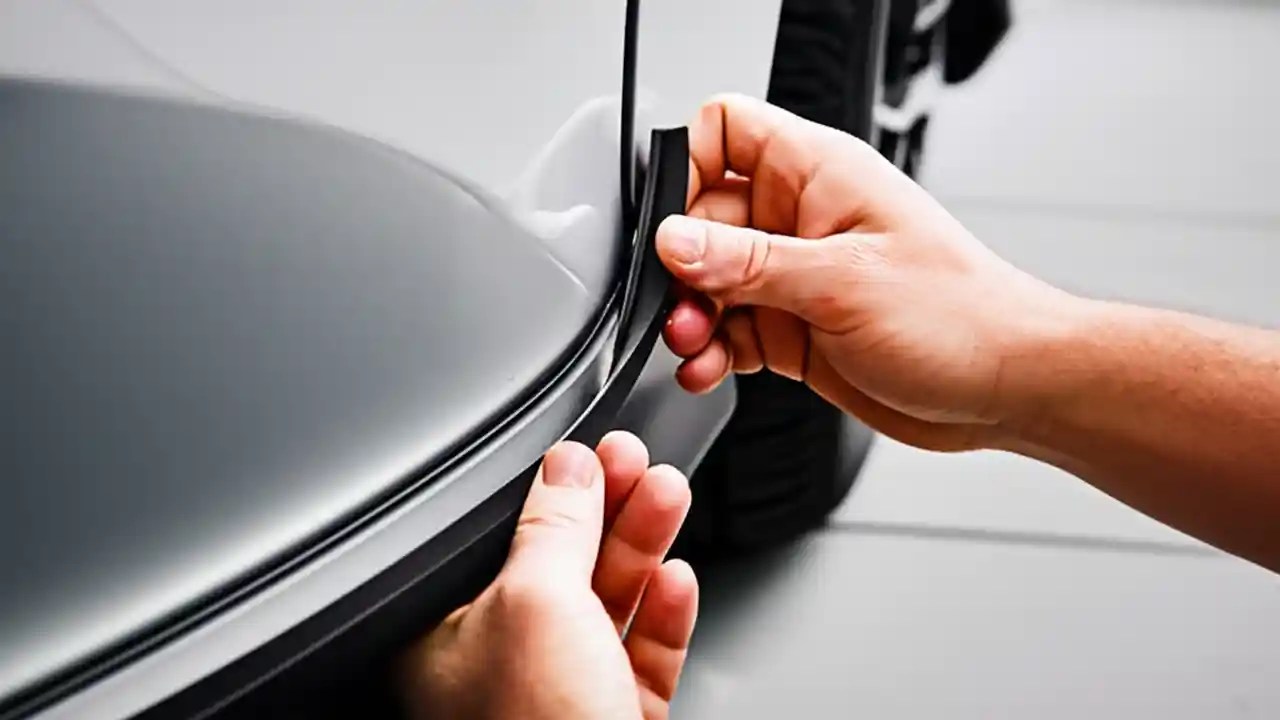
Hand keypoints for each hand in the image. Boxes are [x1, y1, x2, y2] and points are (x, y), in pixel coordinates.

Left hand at [398, 432, 695, 719]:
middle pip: (560, 565)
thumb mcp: (537, 603)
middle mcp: (499, 671)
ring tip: (669, 492)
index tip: (588, 451)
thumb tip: (567, 469)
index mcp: (446, 642)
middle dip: (607, 507)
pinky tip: (675, 579)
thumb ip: (553, 528)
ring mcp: (559, 701)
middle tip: (637, 460)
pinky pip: (637, 656)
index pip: (498, 543)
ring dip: (642, 546)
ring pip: (603, 605)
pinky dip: (660, 614)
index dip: (550, 492)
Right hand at [658, 94, 1082, 450]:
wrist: (1003, 387)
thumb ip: (750, 262)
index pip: (728, 131)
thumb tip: (675, 241)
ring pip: (709, 281)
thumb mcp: (842, 281)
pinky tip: (711, 367)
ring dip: (691, 314)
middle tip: (685, 302)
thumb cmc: (959, 315)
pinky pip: (729, 331)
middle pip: (702, 217)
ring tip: (695, 342)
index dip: (690, 165)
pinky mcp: (794, 328)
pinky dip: (712, 351)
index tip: (672, 222)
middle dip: (682, 263)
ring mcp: (795, 275)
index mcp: (819, 175)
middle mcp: (801, 219)